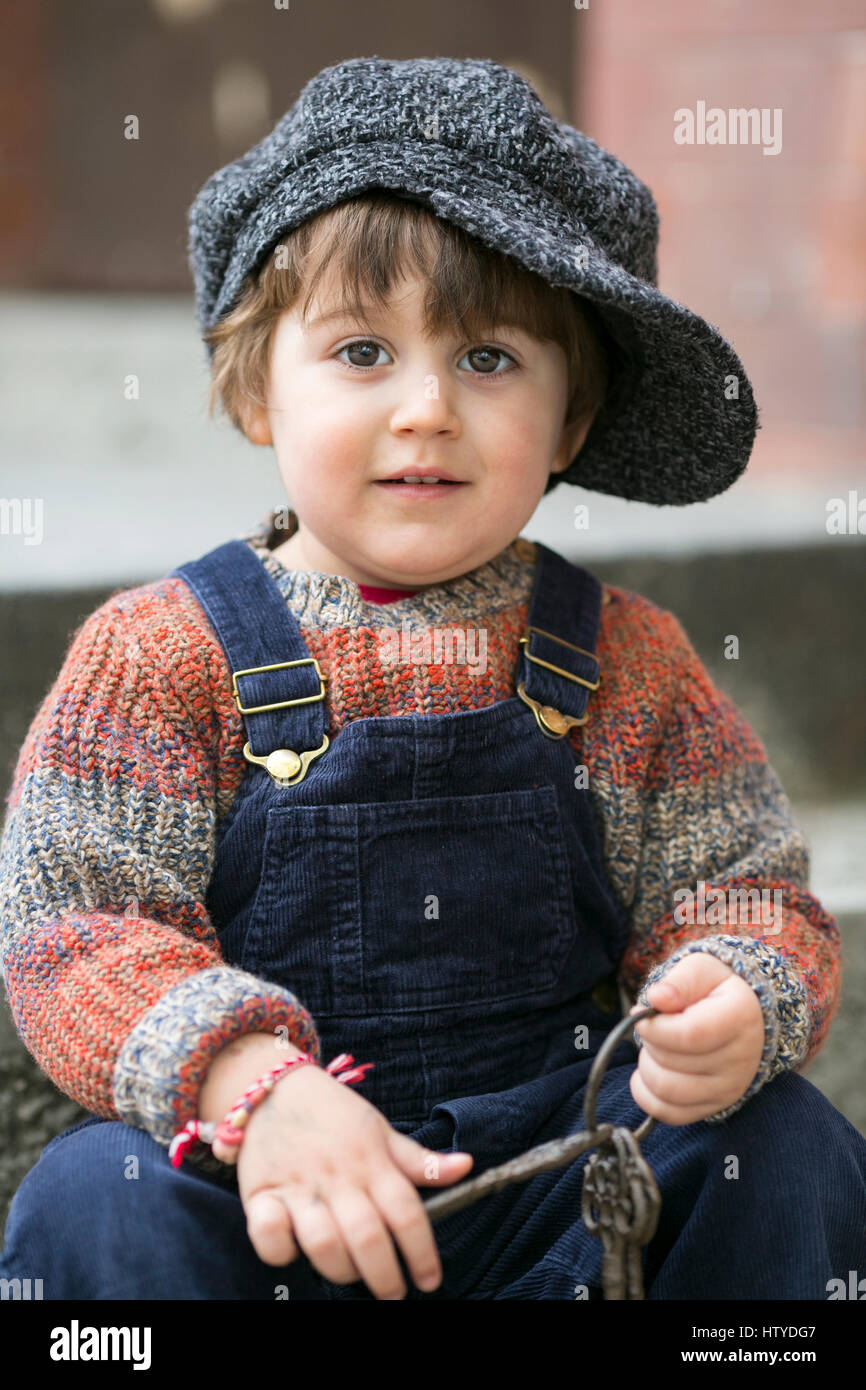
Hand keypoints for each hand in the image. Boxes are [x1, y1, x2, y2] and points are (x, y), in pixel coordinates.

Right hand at [231, 1063, 473, 1299]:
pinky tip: (295, 1251)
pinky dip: (282, 1250)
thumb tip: (466, 1167)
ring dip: (341, 1269)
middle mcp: (337, 1175)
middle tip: (394, 1294)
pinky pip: (268, 1233)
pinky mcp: (259, 1192)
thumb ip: (420, 1160)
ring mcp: (297, 1185)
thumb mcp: (380, 1130)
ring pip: (323, 1242)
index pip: (406, 1213)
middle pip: (367, 1237)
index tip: (430, 1279)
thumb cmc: (334, 1114)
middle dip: (385, 1277)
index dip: (422, 1253)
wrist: (274, 1085)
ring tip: (351, 1274)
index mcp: (372, 1161)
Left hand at [627, 953, 763, 1124]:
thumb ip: (679, 981)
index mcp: (741, 1018)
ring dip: (647, 1066)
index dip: (654, 1027)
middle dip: (649, 1040)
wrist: (743, 1015)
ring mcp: (730, 1089)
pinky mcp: (715, 1107)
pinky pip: (670, 1113)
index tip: (641, 1013)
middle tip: (655, 1025)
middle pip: (672, 1062)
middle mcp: (742, 1060)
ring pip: (666, 1090)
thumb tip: (656, 998)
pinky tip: (650, 1070)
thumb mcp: (700, 969)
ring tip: (655, 1046)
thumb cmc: (715, 988)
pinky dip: (647, 1094)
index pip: (689, 1035)